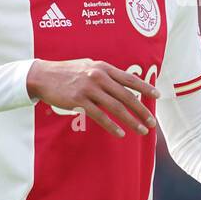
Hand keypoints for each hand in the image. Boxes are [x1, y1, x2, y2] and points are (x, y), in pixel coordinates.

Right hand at [26, 59, 158, 137]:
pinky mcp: (78, 101)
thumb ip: (104, 74)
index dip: (145, 87)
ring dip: (131, 120)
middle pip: (126, 95)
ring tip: (141, 130)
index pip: (129, 78)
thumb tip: (122, 84)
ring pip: (116, 107)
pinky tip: (120, 133)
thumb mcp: (88, 66)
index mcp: (103, 67)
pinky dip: (112, 126)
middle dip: (141, 110)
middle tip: (151, 122)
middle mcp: (98, 76)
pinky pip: (99, 116)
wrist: (42, 76)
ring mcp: (88, 89)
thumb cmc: (67, 72)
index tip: (157, 95)